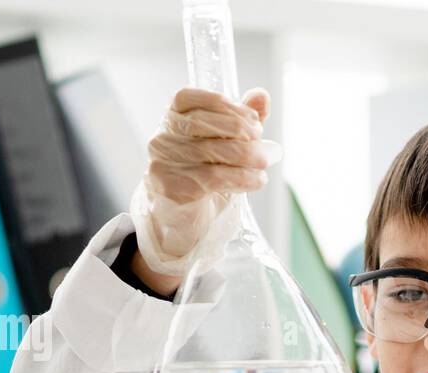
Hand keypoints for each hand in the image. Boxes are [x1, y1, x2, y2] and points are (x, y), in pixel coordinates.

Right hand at [129, 86, 281, 278]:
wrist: (183, 222)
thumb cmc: (203, 178)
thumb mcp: (223, 146)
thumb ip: (240, 120)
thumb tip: (262, 95)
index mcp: (170, 120)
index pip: (186, 98)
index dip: (221, 103)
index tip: (253, 119)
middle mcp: (161, 138)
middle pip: (203, 124)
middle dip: (241, 130)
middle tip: (265, 143)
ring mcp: (164, 163)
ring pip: (212, 152)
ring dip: (248, 156)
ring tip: (266, 162)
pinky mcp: (173, 188)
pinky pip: (214, 177)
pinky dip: (243, 177)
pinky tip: (258, 180)